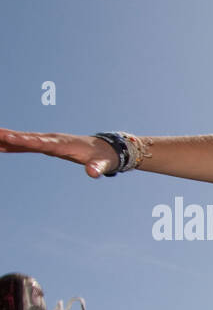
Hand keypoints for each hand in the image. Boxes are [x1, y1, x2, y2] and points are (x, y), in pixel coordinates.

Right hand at [0, 128, 119, 177]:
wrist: (105, 149)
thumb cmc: (104, 157)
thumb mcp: (103, 164)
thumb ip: (98, 167)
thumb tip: (93, 173)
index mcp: (63, 144)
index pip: (42, 142)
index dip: (27, 140)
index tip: (10, 137)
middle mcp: (52, 140)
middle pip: (27, 138)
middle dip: (9, 136)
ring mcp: (48, 142)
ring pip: (24, 140)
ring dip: (6, 138)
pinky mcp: (46, 146)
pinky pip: (26, 145)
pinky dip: (13, 145)